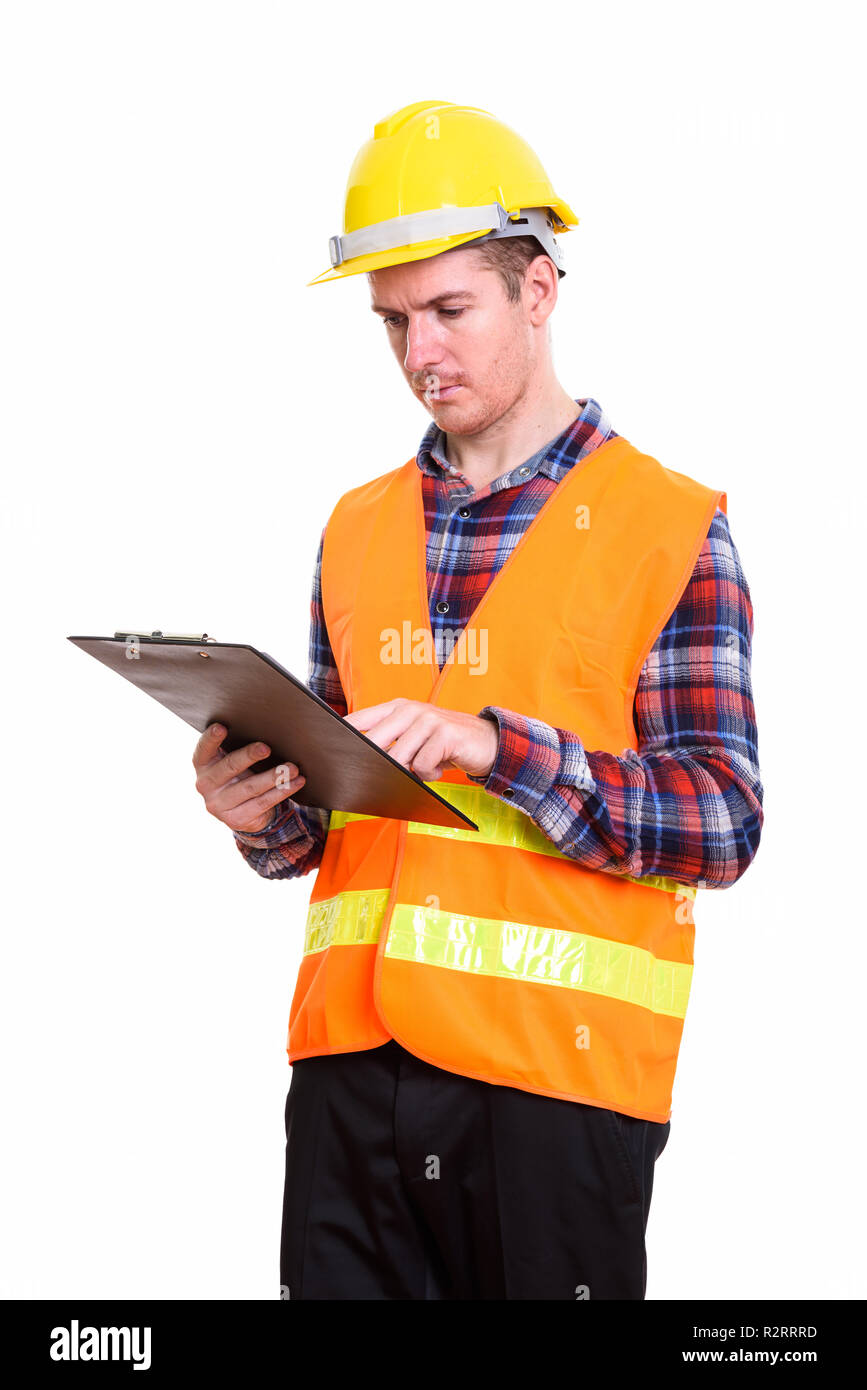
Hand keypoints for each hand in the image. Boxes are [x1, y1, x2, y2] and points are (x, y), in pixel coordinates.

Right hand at [192, 724, 305, 833]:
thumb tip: (266, 729)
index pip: (203, 750)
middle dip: (249, 756)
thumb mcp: (231, 762)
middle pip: (229, 767)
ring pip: (250, 787)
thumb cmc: (238, 776)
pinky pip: (263, 802)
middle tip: (266, 748)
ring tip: (292, 768)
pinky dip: (283, 791)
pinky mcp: (236, 819)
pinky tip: (297, 782)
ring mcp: (219, 805)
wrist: (240, 812)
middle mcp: (206, 785)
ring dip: (274, 776)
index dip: (211, 739)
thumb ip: (235, 748)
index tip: (221, 727)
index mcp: (203, 765)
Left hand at [344, 699, 498, 780]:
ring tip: (424, 768)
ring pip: (397, 757)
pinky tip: (440, 768)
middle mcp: (410, 709)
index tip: (329, 752)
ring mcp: (428, 719)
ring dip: (409, 772)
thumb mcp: (414, 738)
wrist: (487, 742)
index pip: (359, 720)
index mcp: (397, 707)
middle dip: (371, 762)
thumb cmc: (444, 744)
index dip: (341, 735)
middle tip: (377, 776)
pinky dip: (429, 775)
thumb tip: (356, 762)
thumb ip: (389, 743)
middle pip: (373, 740)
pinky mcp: (445, 734)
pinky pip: (422, 765)